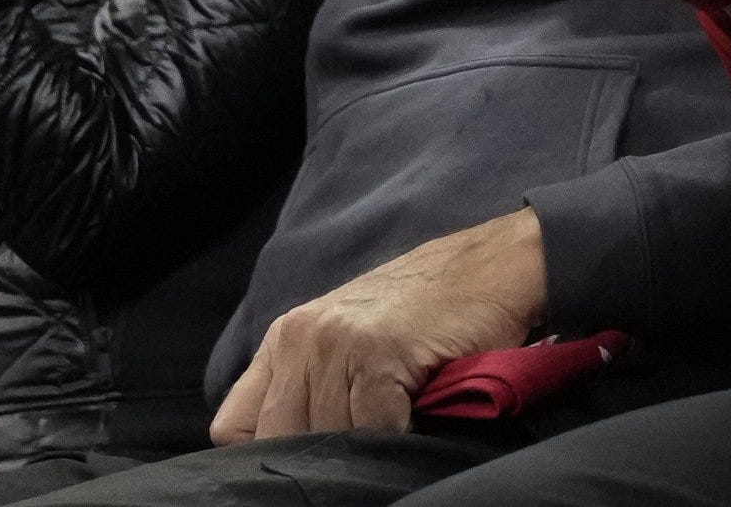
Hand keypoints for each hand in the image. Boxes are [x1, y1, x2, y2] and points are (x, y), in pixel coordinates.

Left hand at [210, 210, 547, 441]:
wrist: (497, 266)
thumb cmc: (432, 313)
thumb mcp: (352, 342)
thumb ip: (313, 388)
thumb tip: (296, 454)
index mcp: (286, 337)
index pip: (234, 426)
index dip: (266, 453)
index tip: (306, 465)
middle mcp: (301, 337)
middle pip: (279, 438)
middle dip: (319, 459)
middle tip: (359, 461)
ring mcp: (337, 342)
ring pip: (327, 439)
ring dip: (361, 452)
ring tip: (393, 440)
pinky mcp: (377, 352)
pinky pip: (372, 430)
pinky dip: (395, 442)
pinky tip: (417, 424)